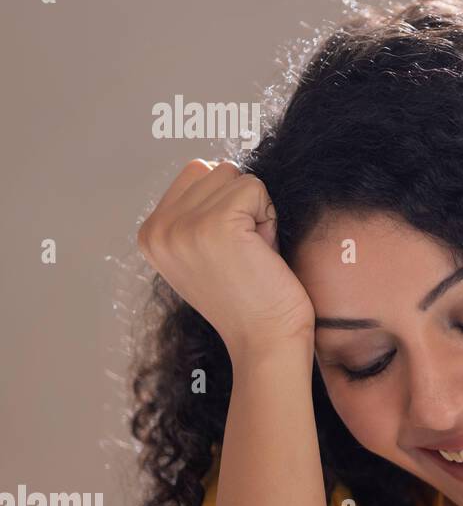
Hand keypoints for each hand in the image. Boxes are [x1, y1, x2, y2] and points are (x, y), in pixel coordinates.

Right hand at [137, 159, 315, 358]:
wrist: (265, 340)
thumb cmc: (251, 295)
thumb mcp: (205, 250)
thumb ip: (196, 212)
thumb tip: (212, 165)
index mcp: (150, 233)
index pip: (196, 172)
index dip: (227, 204)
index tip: (230, 250)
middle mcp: (158, 228)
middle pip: (216, 169)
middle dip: (242, 205)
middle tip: (246, 252)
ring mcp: (182, 226)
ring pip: (236, 176)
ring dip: (256, 211)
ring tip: (253, 253)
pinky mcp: (215, 225)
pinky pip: (255, 188)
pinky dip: (268, 217)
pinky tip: (262, 253)